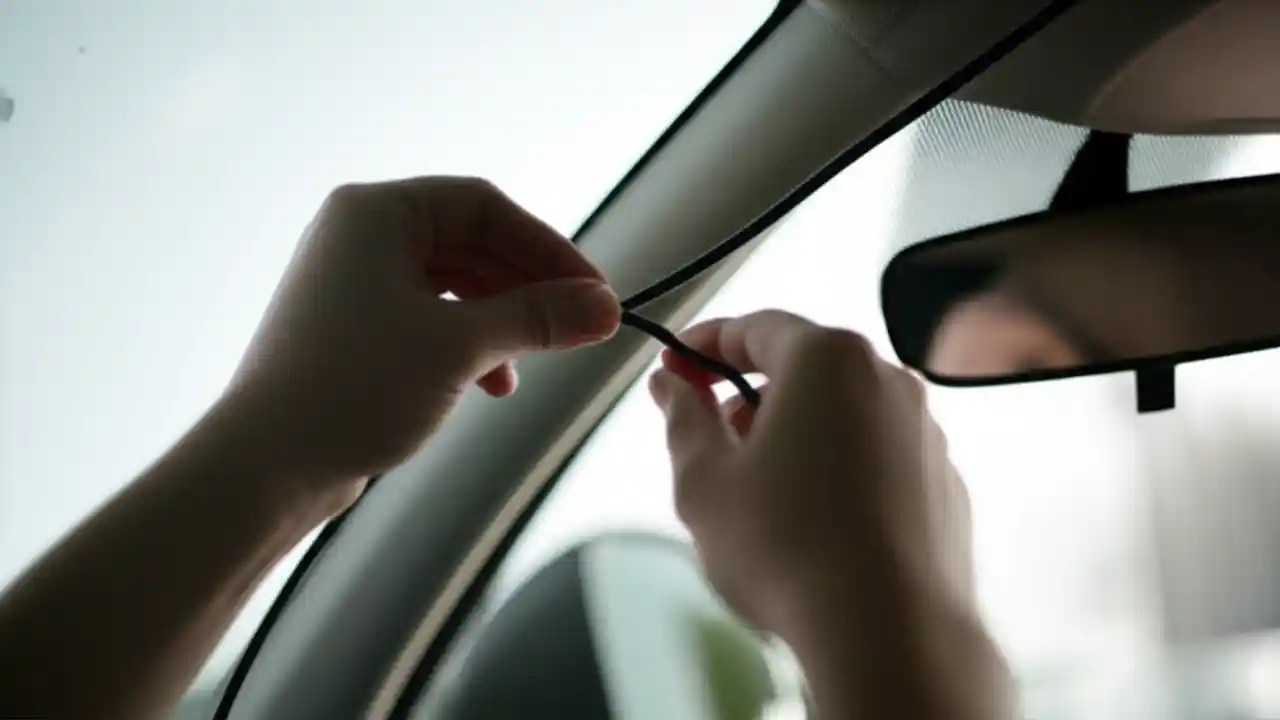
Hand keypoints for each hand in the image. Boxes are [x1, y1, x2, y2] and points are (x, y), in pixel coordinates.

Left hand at [223, 176, 619, 498]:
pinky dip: (468, 343)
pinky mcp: (351, 329)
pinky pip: (427, 317)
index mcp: (376, 214)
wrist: (265, 466)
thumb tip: (606, 308)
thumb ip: (538, 319)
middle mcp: (359, 236)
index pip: (485, 206)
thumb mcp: (461, 347)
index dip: (547, 247)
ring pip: (453, 285)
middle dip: (528, 287)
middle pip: (471, 243)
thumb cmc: (354, 387)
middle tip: (579, 326)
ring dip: (502, 320)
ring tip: (535, 361)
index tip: (593, 292)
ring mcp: (351, 283)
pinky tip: (493, 385)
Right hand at [650, 311, 1008, 717]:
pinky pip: (878, 458)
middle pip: (804, 368)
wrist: (888, 633)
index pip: (755, 327)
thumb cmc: (787, 549)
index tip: (673, 367)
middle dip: (750, 394)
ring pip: (844, 414)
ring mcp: (925, 433)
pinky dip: (840, 471)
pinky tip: (812, 524)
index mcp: (828, 360)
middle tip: (709, 437)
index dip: (703, 344)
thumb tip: (672, 384)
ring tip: (758, 492)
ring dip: (796, 435)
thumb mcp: (704, 479)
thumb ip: (683, 417)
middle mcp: (889, 380)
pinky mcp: (944, 485)